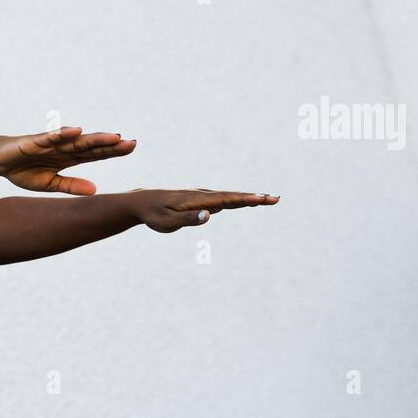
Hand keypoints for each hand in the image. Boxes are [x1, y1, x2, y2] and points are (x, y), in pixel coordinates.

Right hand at [0, 127, 135, 195]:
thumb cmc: (23, 170)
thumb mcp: (49, 184)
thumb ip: (71, 185)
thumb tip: (95, 190)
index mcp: (68, 158)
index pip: (95, 154)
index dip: (112, 151)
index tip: (131, 148)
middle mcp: (63, 147)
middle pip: (91, 146)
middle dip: (111, 145)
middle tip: (132, 143)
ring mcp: (50, 143)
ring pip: (76, 140)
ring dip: (94, 138)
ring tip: (113, 137)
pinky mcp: (34, 140)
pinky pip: (51, 136)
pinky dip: (63, 133)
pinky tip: (78, 131)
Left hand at [127, 188, 280, 231]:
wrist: (141, 203)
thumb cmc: (153, 214)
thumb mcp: (167, 221)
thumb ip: (188, 219)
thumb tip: (209, 215)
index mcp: (197, 200)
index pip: (226, 199)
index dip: (246, 199)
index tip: (263, 199)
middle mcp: (202, 195)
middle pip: (233, 196)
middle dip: (255, 197)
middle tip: (276, 199)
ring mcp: (202, 197)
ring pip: (230, 197)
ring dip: (249, 198)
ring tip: (267, 200)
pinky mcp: (200, 201)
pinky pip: (223, 199)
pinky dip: (237, 200)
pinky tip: (245, 202)